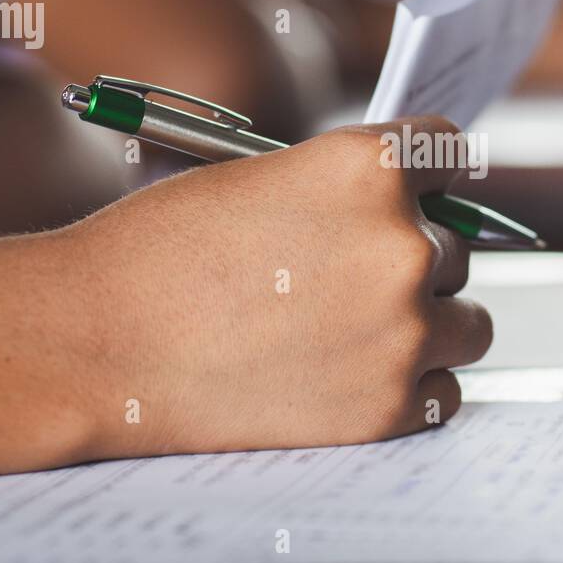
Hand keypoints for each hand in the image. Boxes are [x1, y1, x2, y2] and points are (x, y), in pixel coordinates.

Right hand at [78, 116, 492, 456]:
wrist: (94, 344)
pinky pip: (446, 390)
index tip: (422, 196)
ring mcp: (402, 331)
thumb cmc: (161, 252)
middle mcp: (402, 246)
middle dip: (413, 259)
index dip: (429, 176)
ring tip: (358, 332)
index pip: (450, 155)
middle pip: (458, 247)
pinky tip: (352, 378)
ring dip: (428, 324)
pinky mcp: (389, 406)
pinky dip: (411, 386)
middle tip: (346, 281)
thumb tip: (415, 210)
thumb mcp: (262, 180)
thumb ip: (347, 189)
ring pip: (468, 322)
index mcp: (370, 170)